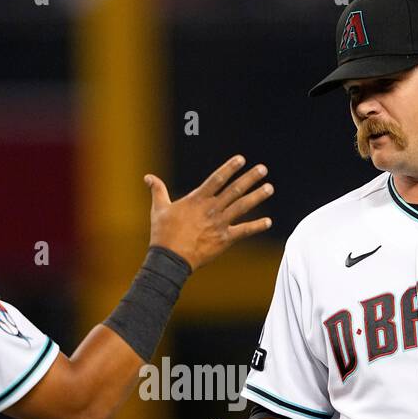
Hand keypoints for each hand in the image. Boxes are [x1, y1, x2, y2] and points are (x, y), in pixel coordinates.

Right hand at [145, 155, 272, 270]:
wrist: (170, 259)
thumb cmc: (163, 234)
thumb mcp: (158, 209)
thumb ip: (157, 190)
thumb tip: (148, 177)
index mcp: (197, 199)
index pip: (217, 179)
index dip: (230, 168)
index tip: (241, 159)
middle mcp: (211, 209)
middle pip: (234, 190)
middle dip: (250, 178)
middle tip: (263, 169)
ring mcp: (219, 224)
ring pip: (242, 207)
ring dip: (257, 196)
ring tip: (270, 188)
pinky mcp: (224, 240)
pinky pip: (244, 231)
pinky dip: (256, 226)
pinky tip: (269, 222)